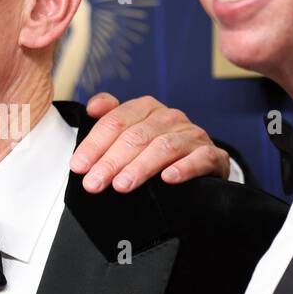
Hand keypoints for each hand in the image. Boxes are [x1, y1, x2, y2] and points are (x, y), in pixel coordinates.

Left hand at [69, 92, 229, 192]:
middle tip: (94, 183)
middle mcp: (170, 118)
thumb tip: (92, 108)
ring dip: (140, 167)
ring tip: (122, 185)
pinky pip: (200, 159)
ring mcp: (193, 135)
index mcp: (147, 108)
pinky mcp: (213, 155)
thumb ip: (110, 118)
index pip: (115, 122)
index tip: (79, 166)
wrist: (200, 163)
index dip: (94, 145)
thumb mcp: (132, 131)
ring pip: (164, 147)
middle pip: (136, 136)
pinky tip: (168, 179)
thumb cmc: (157, 148)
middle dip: (111, 162)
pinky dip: (183, 168)